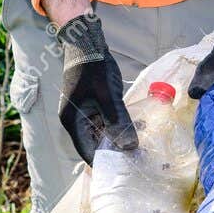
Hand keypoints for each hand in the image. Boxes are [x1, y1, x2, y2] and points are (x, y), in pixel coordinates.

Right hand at [54, 10, 136, 165]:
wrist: (86, 42)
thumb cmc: (94, 68)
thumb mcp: (108, 97)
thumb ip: (118, 122)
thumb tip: (129, 147)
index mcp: (72, 121)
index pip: (87, 151)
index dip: (104, 162)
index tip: (122, 171)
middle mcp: (75, 120)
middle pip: (95, 143)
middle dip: (115, 150)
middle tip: (137, 158)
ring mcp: (83, 112)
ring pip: (102, 132)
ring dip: (119, 136)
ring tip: (141, 143)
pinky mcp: (92, 105)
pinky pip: (106, 120)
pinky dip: (119, 124)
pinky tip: (137, 126)